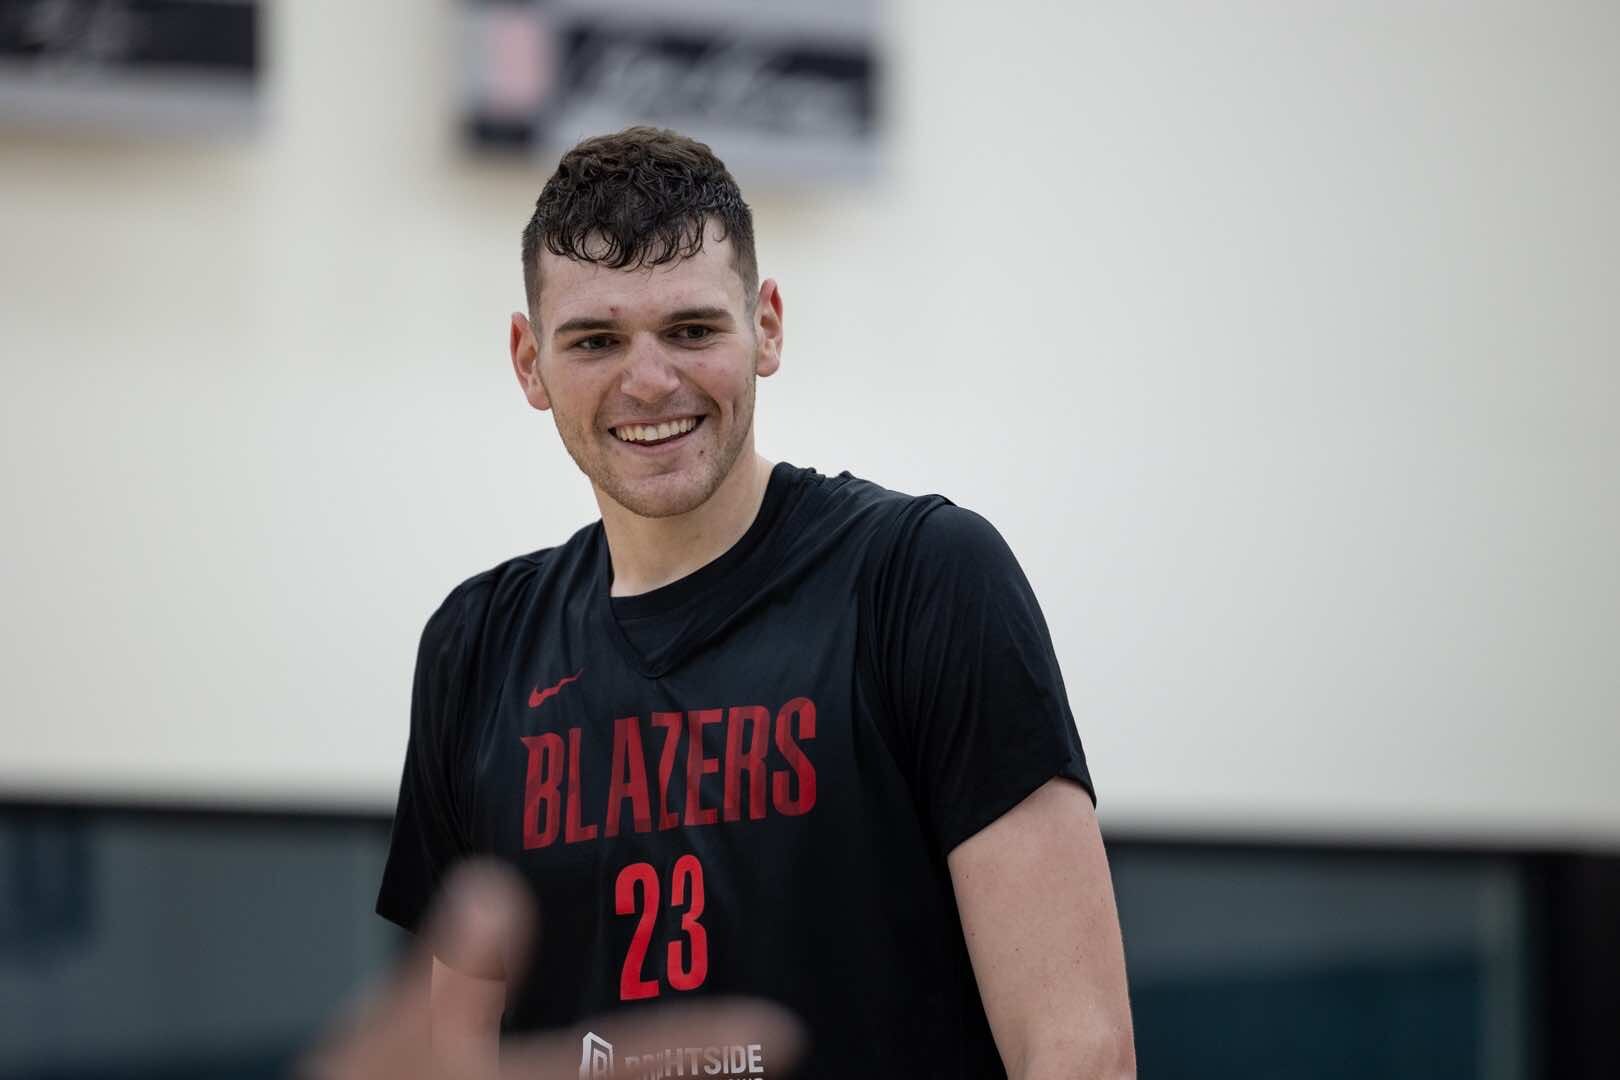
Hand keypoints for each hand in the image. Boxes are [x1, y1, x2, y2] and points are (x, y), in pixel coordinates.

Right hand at [298, 861, 803, 1078]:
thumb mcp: (395, 1035)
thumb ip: (452, 967)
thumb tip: (495, 887)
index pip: (643, 1054)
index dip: (715, 1041)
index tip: (784, 1031)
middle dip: (705, 1068)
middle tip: (768, 1048)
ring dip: (670, 1069)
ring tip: (706, 1057)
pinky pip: (593, 1078)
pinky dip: (624, 1070)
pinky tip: (614, 1059)